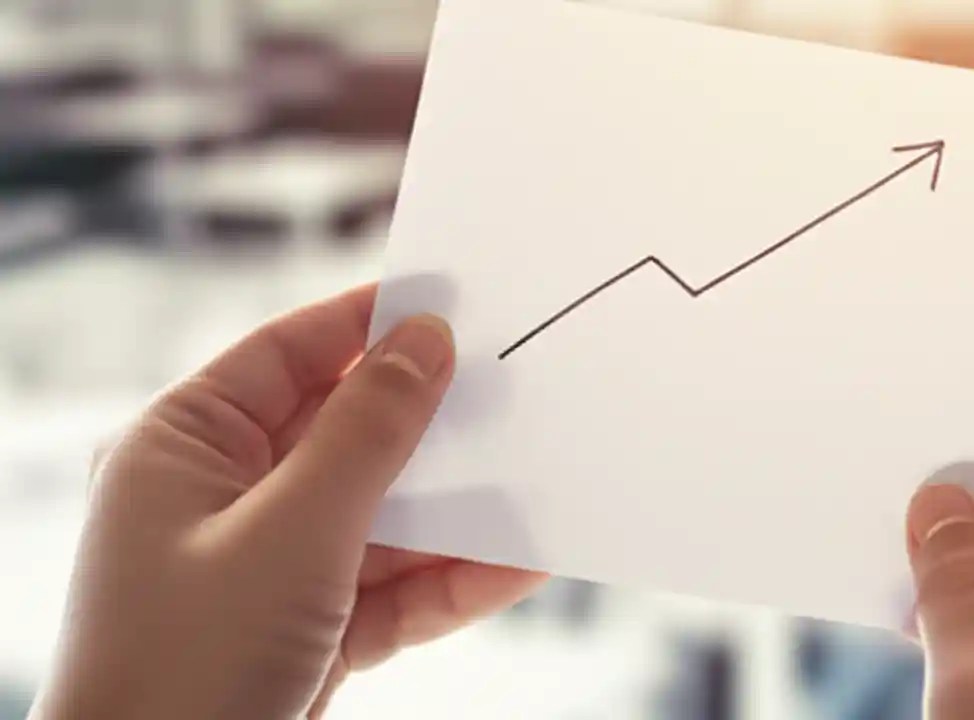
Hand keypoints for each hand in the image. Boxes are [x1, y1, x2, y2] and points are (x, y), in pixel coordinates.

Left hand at [31, 286, 546, 719]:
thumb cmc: (185, 667)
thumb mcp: (290, 531)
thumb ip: (366, 434)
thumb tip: (425, 342)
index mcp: (186, 446)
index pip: (290, 352)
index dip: (371, 322)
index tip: (452, 300)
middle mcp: (227, 495)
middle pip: (349, 432)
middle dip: (431, 424)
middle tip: (515, 390)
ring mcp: (273, 564)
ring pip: (384, 513)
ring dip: (458, 511)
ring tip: (540, 479)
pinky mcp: (313, 625)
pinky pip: (395, 586)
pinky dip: (453, 580)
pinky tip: (520, 566)